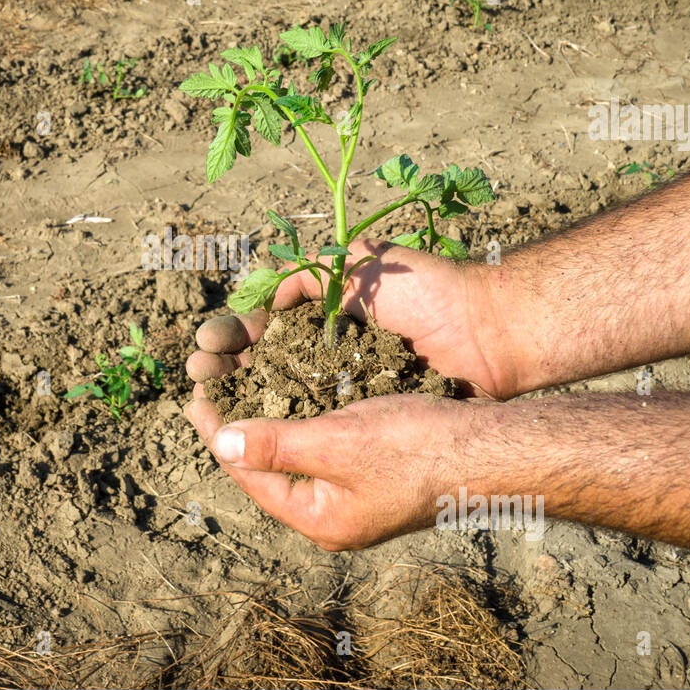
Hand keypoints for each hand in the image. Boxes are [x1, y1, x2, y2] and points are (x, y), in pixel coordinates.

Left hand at [183, 238, 508, 548]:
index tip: (195, 397)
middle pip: (267, 466)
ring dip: (266, 414)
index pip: (249, 475)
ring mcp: (355, 493)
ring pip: (294, 451)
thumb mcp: (338, 444)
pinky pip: (322, 441)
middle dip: (238, 424)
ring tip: (241, 379)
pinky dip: (301, 412)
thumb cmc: (419, 448)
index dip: (218, 434)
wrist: (492, 448)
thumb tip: (221, 446)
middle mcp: (333, 512)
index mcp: (319, 519)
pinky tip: (292, 383)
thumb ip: (278, 446)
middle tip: (212, 384)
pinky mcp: (374, 468)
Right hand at [185, 238, 513, 399]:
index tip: (206, 341)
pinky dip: (285, 423)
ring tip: (212, 396)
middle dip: (228, 367)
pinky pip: (320, 422)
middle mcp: (334, 353)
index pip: (267, 328)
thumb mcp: (361, 264)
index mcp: (330, 314)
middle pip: (267, 364)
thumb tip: (264, 298)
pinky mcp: (370, 416)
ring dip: (245, 397)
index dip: (233, 334)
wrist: (491, 331)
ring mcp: (350, 387)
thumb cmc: (431, 292)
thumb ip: (309, 274)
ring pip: (285, 396)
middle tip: (198, 372)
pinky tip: (252, 426)